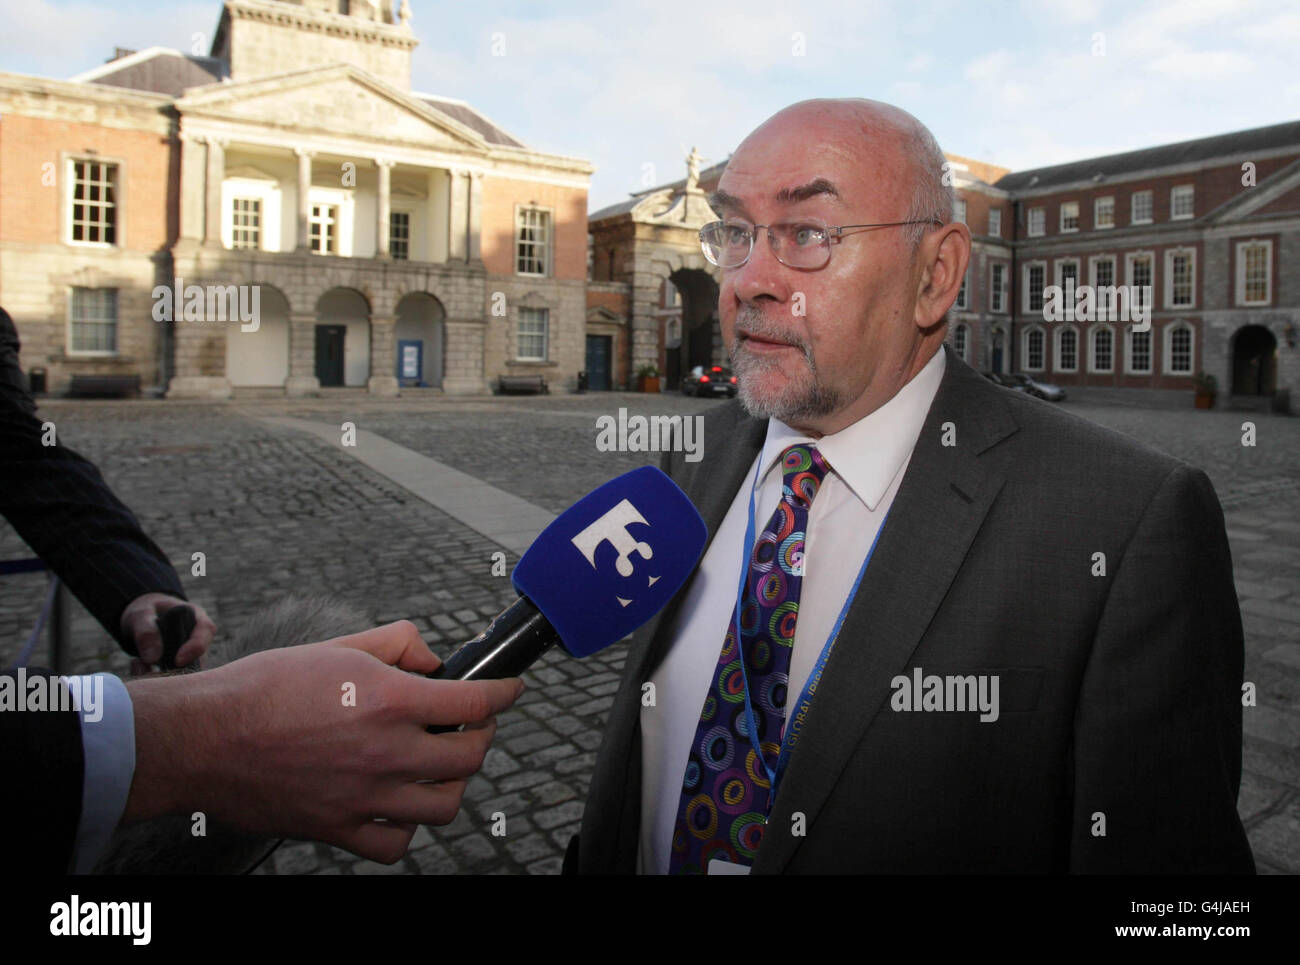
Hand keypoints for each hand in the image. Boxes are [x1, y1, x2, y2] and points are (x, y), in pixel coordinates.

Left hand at [119, 593, 214, 670]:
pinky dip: (159, 679)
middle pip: (201, 657)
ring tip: (140, 667)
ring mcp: (192, 653)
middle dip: (178, 669)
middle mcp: (199, 636)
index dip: (195, 647)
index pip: (206, 631)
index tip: (178, 661)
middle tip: (151, 672)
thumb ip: (146, 632)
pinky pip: (177, 677)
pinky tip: (141, 670)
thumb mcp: (140, 615)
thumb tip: (152, 659)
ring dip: (166, 675)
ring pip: (189, 671)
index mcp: (196, 616)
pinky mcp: (183, 666)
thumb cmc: (144, 612)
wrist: (141, 620)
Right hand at [124, 620, 523, 862]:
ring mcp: (364, 796)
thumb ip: (395, 644)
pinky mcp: (339, 828)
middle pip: (469, 756)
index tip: (510, 690)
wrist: (205, 737)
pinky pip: (396, 844)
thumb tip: (432, 660)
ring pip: (444, 805)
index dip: (504, 693)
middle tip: (470, 726)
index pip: (475, 701)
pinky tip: (399, 805)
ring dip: (452, 783)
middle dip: (480, 737)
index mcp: (388, 700)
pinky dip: (407, 828)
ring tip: (440, 766)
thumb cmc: (263, 688)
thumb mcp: (337, 647)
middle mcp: (385, 751)